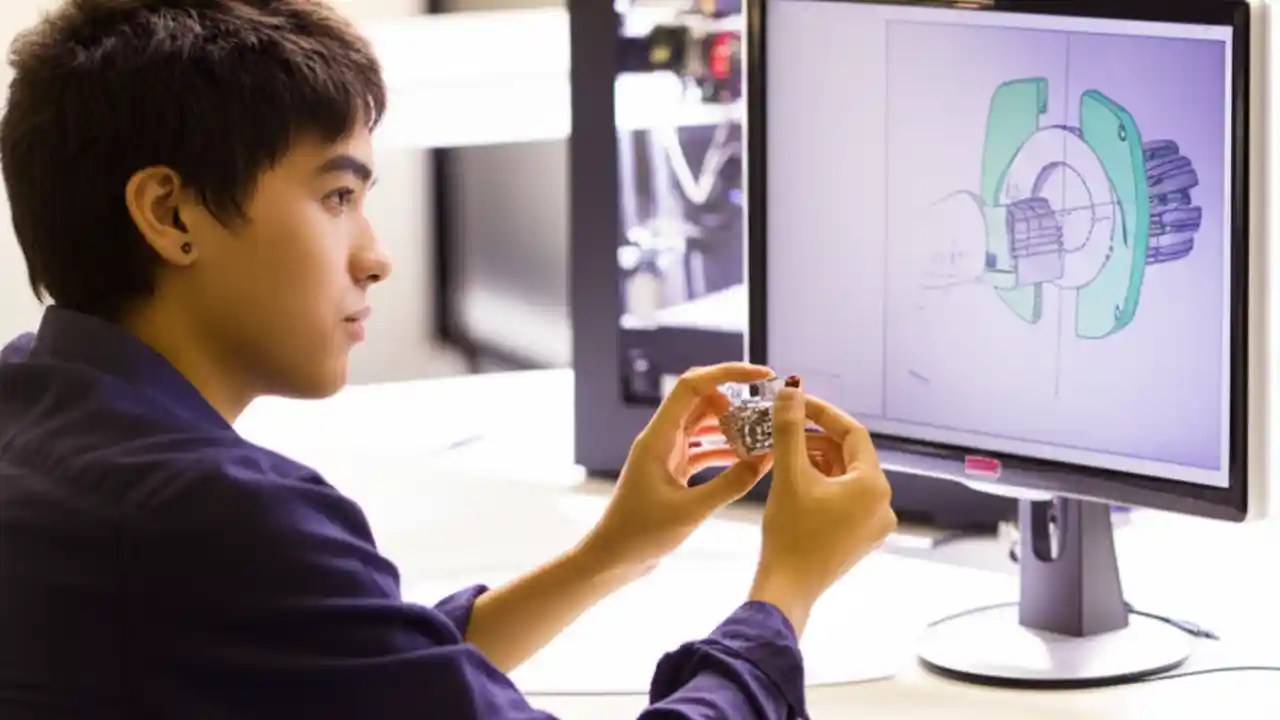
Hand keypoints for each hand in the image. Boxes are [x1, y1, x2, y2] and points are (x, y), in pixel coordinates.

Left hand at [578, 363, 775, 575]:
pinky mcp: (673, 470)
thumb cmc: (639, 534)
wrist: (612, 558)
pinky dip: (725, 448)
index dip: (727, 373)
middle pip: (702, 400)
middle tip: (768, 407)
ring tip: (763, 432)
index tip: (760, 374)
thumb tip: (766, 459)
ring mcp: (667, 453)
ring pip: (704, 424)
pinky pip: (703, 448)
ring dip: (732, 425)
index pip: (693, 386)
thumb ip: (730, 484)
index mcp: (658, 437)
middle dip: (736, 398)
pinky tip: (749, 457)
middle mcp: (661, 438)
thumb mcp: (690, 510)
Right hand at [749, 384, 896, 635]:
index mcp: (874, 485)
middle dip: (816, 440)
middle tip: (785, 430)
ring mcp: (874, 524)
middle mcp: (883, 504)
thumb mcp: (789, 474)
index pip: (852, 433)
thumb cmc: (790, 534)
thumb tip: (791, 390)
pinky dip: (822, 485)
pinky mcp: (860, 538)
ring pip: (845, 477)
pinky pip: (844, 499)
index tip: (796, 403)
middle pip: (850, 455)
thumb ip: (790, 428)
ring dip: (817, 462)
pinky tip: (795, 484)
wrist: (787, 588)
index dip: (822, 414)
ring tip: (784, 458)